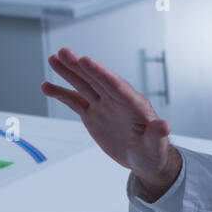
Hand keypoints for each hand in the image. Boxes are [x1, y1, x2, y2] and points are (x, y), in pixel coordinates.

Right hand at [42, 48, 180, 197]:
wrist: (145, 159)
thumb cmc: (154, 152)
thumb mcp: (157, 146)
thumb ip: (157, 135)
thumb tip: (164, 126)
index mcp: (133, 104)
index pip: (115, 85)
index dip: (100, 73)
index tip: (85, 60)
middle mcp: (117, 100)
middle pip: (96, 80)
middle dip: (80, 66)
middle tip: (64, 52)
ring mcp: (103, 106)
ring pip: (83, 86)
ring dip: (68, 72)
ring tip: (53, 58)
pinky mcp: (93, 115)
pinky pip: (75, 102)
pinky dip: (61, 94)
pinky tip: (47, 86)